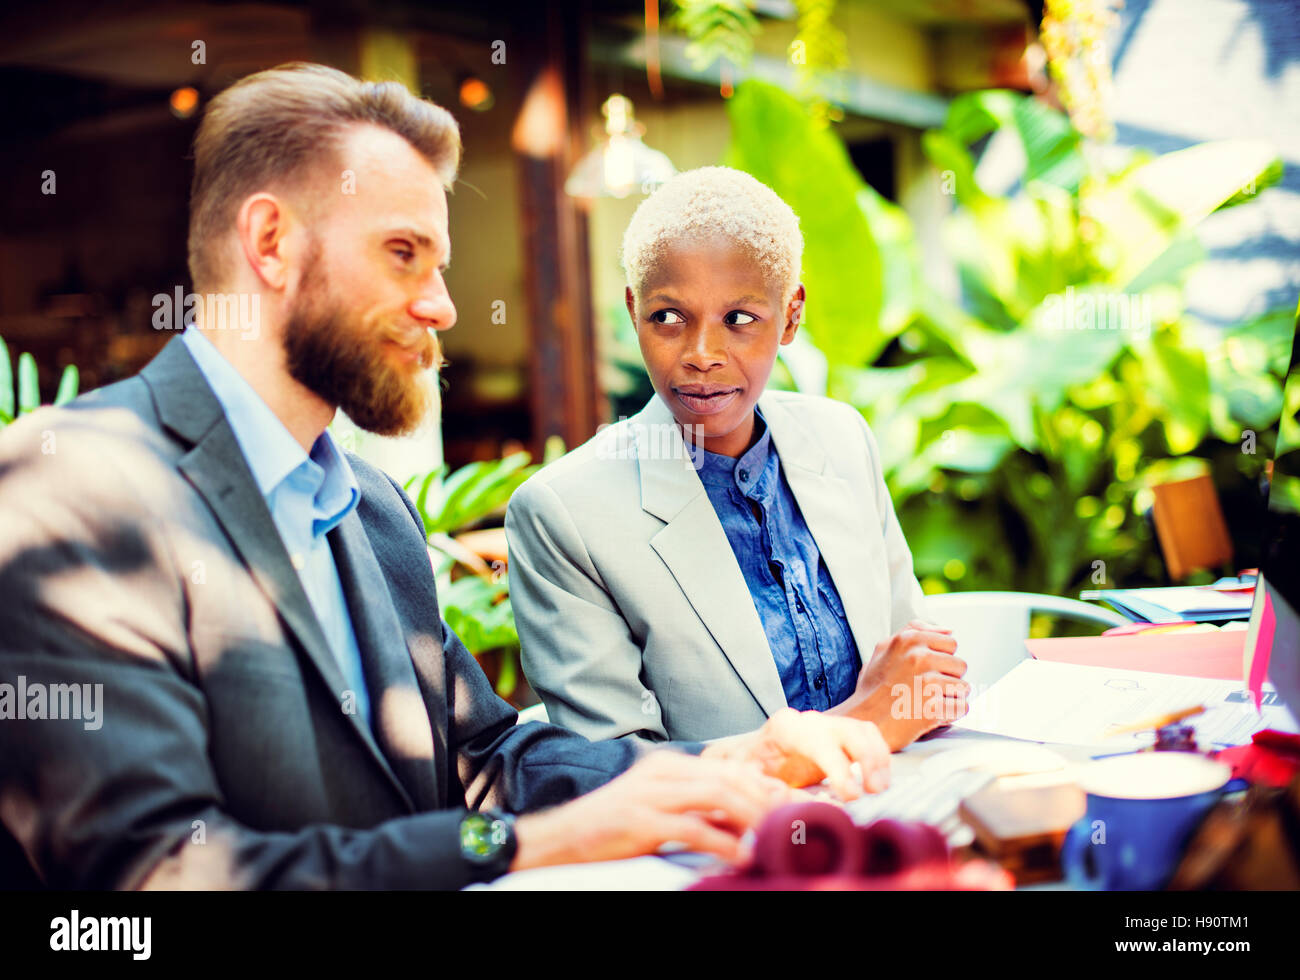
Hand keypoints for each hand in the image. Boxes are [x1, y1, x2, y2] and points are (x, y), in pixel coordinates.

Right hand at [510, 750, 790, 870]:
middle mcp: (664, 771)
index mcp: (670, 765)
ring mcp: (652, 794)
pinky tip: (741, 855)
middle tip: (792, 822)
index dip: (763, 785)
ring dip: (752, 818)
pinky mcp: (642, 820)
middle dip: (765, 800)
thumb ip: (697, 810)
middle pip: (729, 779)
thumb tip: (742, 823)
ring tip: (774, 838)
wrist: (563, 835)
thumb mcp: (659, 808)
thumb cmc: (614, 826)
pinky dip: (723, 842)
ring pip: (717, 797)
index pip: (728, 769)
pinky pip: (693, 829)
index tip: (790, 804)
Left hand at [700, 707, 890, 800]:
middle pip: (849, 730)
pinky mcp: (840, 736)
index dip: (839, 768)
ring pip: (863, 731)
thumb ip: (770, 790)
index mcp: (785, 728)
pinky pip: (869, 737)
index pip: (820, 742)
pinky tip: (880, 781)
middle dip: (867, 760)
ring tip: (880, 789)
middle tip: (873, 792)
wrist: (747, 754)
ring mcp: (828, 725)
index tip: (852, 796)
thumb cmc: (747, 767)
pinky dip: (880, 757)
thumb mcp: (747, 778)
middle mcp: (810, 721)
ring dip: (878, 759)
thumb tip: (802, 805)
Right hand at [829, 619, 969, 750]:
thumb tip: (947, 630)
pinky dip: (950, 714)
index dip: (941, 659)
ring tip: (926, 702)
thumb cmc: (872, 691)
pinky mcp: (934, 707)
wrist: (863, 723)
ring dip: (949, 697)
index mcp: (908, 640)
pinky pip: (961, 708)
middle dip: (948, 678)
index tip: (927, 669)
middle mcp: (919, 657)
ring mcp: (928, 682)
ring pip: (963, 687)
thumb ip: (914, 632)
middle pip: (960, 665)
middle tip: (926, 689)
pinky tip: (931, 714)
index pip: (950, 643)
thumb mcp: (884, 650)